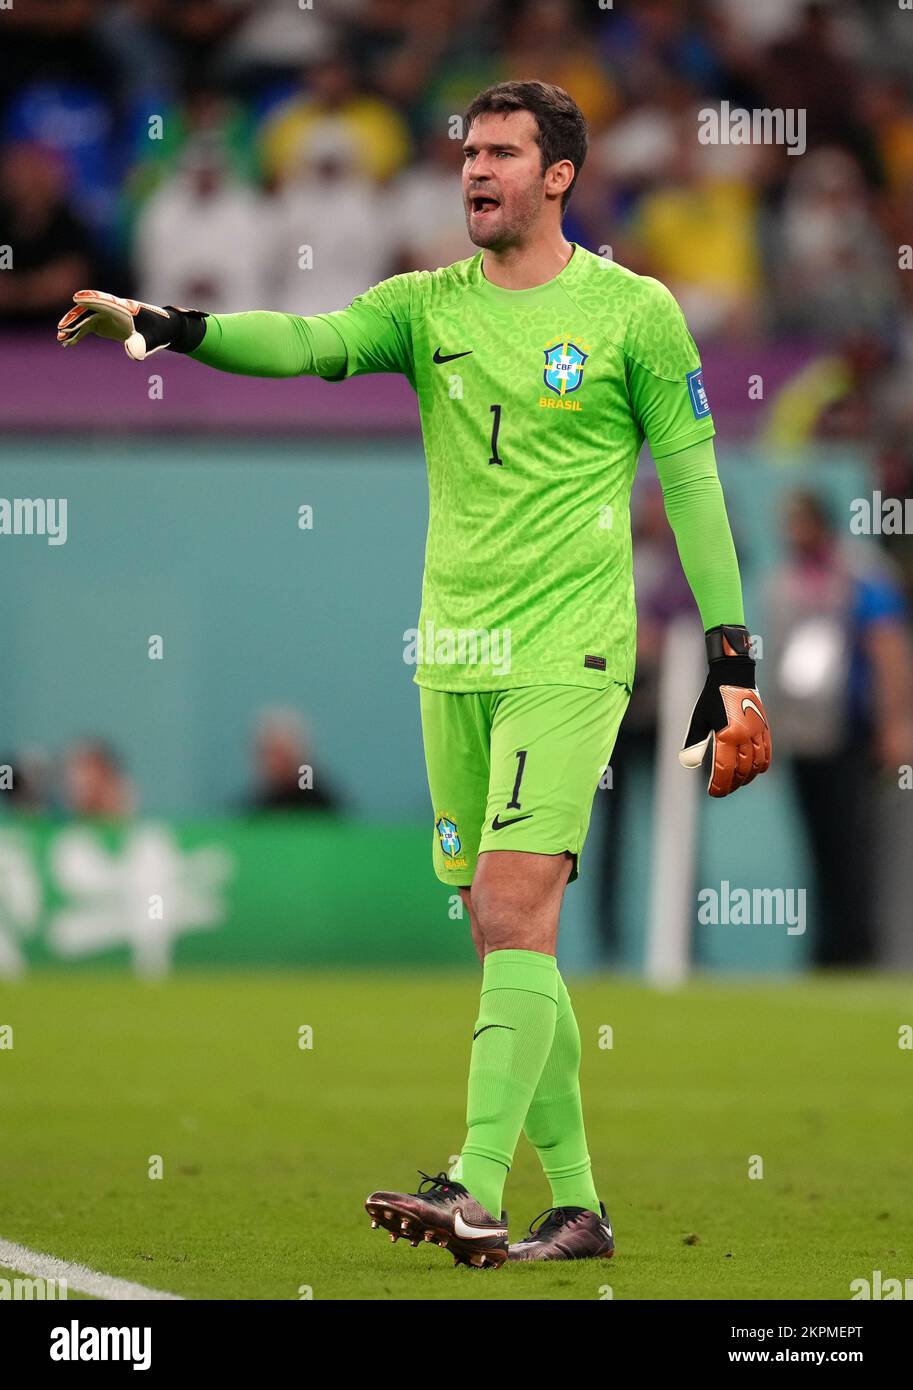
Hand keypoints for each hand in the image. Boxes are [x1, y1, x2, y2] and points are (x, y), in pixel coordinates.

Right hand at [57, 290, 205, 359]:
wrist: (164, 329)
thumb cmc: (160, 331)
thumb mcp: (153, 339)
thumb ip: (142, 344)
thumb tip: (132, 354)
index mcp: (124, 308)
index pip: (105, 301)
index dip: (91, 299)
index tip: (76, 297)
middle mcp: (112, 309)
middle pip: (89, 310)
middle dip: (75, 319)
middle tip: (63, 330)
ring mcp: (107, 316)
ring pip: (85, 319)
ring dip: (73, 328)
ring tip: (62, 340)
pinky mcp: (105, 324)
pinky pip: (87, 327)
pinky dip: (78, 334)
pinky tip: (68, 344)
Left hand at [679, 624, 771, 796]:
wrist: (733, 675)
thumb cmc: (712, 697)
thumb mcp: (699, 719)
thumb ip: (695, 742)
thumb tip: (689, 763)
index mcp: (726, 734)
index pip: (724, 768)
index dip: (720, 784)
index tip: (714, 793)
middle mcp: (744, 736)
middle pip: (741, 771)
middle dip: (731, 784)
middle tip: (723, 791)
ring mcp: (757, 733)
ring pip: (756, 765)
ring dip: (747, 778)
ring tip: (736, 783)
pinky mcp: (764, 729)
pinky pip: (767, 754)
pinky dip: (761, 766)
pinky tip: (753, 771)